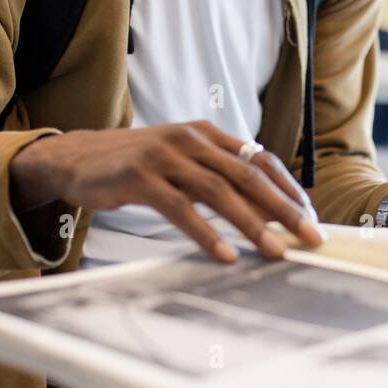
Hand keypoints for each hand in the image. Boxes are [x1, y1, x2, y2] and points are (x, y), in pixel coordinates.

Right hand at [9, 121, 324, 262]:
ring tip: (274, 251)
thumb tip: (264, 206)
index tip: (310, 216)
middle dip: (283, 209)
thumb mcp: (182, 159)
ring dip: (251, 225)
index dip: (288, 188)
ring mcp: (165, 157)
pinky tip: (225, 254)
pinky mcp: (140, 177)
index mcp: (207, 133)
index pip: (260, 159)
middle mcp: (191, 139)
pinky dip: (206, 233)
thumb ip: (217, 174)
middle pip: (248, 176)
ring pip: (219, 192)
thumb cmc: (136, 163)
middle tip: (308, 237)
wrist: (76, 156)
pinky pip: (181, 209)